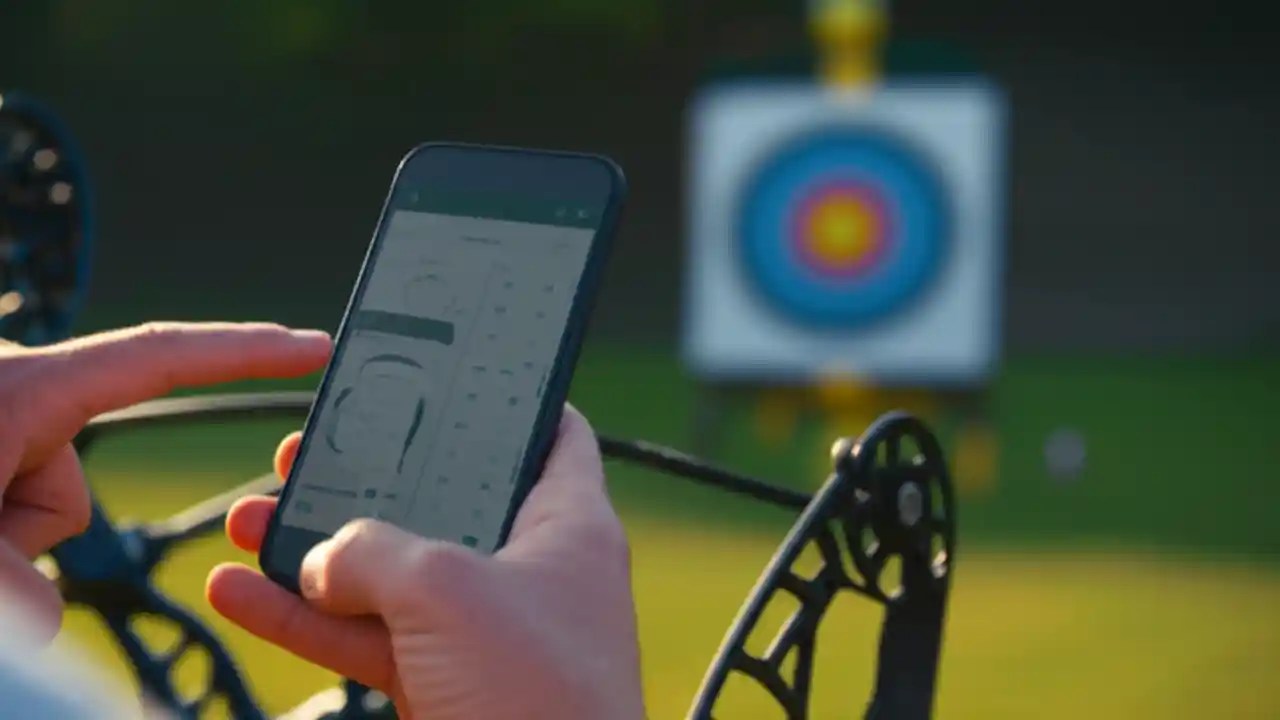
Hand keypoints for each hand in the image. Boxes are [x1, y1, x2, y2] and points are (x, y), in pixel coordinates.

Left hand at [0, 323, 331, 641]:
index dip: (246, 353)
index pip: (160, 358)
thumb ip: (20, 597)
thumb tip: (45, 617)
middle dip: (37, 532)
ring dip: (4, 541)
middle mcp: (14, 389)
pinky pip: (12, 505)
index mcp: (24, 387)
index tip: (310, 348)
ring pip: (45, 505)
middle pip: (78, 483)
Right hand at [207, 405, 646, 719]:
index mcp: (568, 524)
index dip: (508, 400)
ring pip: (390, 576)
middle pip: (444, 503)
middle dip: (368, 482)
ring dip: (315, 552)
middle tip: (308, 455)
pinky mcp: (445, 687)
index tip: (454, 376)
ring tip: (248, 519)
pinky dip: (305, 623)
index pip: (552, 434)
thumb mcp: (448, 590)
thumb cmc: (538, 694)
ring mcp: (484, 634)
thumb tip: (325, 561)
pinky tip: (239, 594)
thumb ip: (375, 552)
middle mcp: (529, 572)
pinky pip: (368, 640)